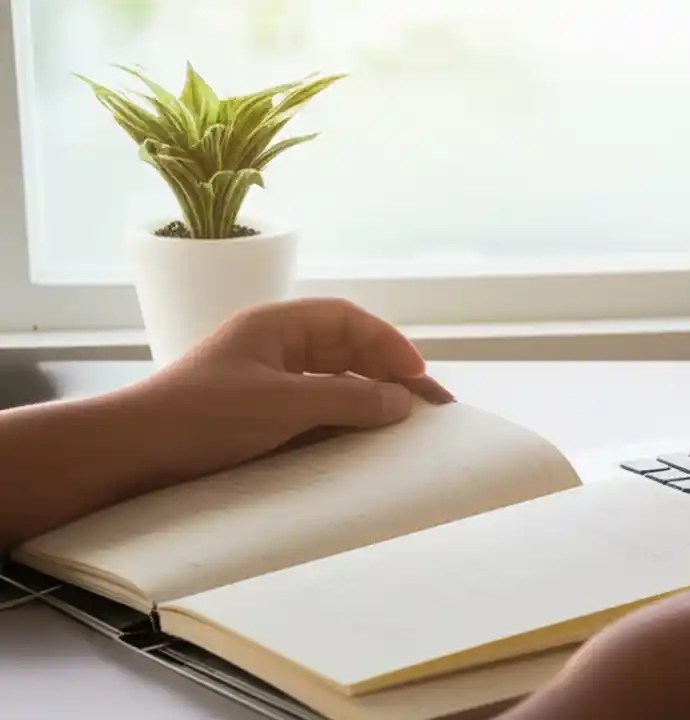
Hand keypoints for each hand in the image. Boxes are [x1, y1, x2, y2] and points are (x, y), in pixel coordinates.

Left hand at [129, 297, 452, 481]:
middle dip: (386, 374)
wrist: (131, 452)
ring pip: (331, 381)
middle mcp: (272, 347)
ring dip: (367, 399)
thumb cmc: (202, 416)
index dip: (389, 344)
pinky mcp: (255, 415)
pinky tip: (358, 442)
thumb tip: (402, 401)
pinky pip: (312, 409)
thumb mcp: (284, 404)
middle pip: (344, 349)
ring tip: (400, 426)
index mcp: (276, 325)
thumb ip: (348, 399)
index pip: (348, 320)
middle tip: (424, 406)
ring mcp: (263, 381)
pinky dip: (341, 421)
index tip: (418, 377)